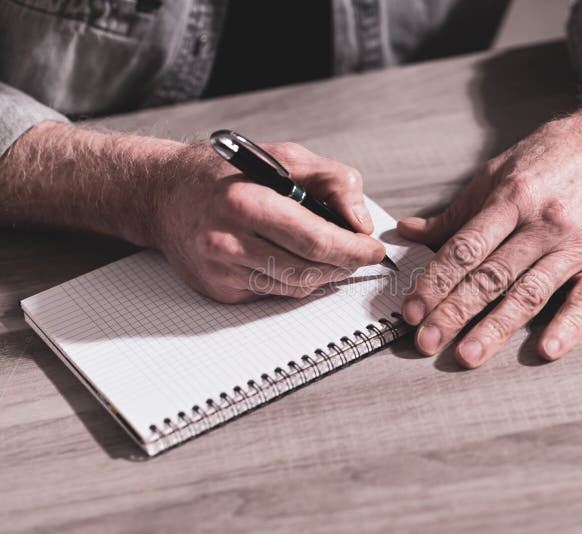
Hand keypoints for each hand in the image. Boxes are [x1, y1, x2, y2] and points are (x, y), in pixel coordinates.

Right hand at [153, 142, 384, 303]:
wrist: (163, 193)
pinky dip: (295, 281)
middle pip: (308, 269)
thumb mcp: (285, 157)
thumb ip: (333, 181)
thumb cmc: (226, 172)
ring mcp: (220, 269)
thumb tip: (361, 222)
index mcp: (246, 202)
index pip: (316, 239)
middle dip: (344, 264)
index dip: (353, 249)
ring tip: (332, 256)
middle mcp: (227, 240)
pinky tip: (295, 260)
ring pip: (294, 287)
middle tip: (360, 255)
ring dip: (323, 275)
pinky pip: (273, 293)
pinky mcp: (217, 289)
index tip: (373, 249)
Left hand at [398, 113, 581, 365]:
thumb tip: (406, 232)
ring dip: (497, 327)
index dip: (434, 281)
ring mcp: (575, 243)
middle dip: (454, 312)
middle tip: (426, 342)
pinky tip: (547, 350)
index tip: (411, 310)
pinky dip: (568, 326)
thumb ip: (455, 211)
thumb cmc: (553, 156)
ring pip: (530, 292)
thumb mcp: (498, 172)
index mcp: (511, 197)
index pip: (465, 248)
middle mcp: (542, 222)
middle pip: (491, 276)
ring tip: (468, 355)